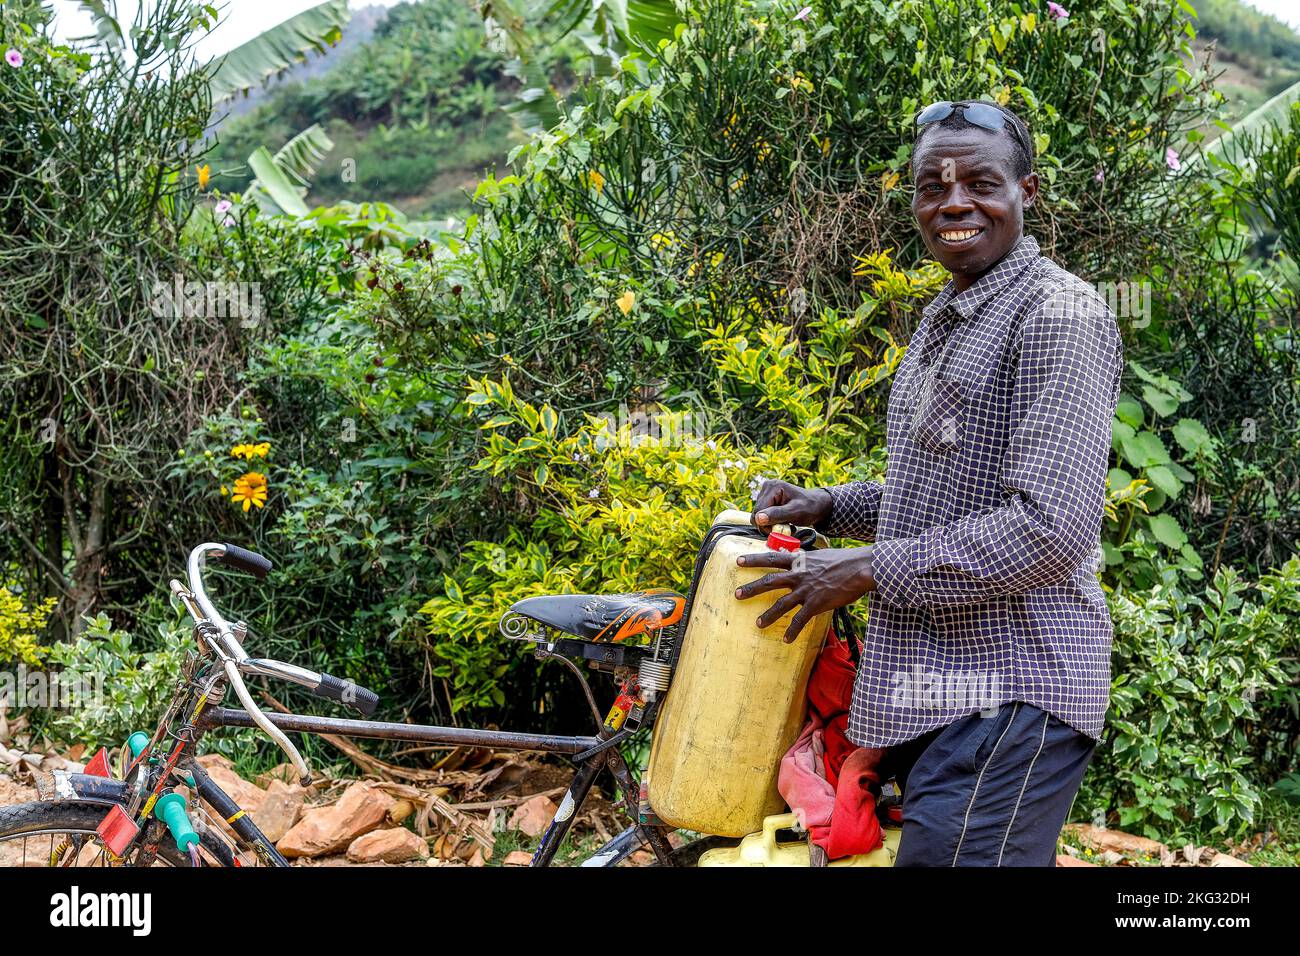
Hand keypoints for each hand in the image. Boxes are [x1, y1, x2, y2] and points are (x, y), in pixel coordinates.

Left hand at [734, 546, 875, 642]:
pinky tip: (786, 639)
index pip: (771, 558)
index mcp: (799, 561)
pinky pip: (800, 620)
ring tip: (758, 623)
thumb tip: (795, 559)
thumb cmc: (844, 560)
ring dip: (768, 615)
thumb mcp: (820, 556)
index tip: (738, 560)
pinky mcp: (816, 604)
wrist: (860, 568)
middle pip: (769, 582)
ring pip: (781, 604)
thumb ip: (805, 560)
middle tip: (736, 594)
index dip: (753, 559)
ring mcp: (806, 590)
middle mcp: (798, 575)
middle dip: (751, 589)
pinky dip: (793, 631)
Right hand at [750, 479, 832, 531]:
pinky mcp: (768, 500)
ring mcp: (767, 493)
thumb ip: (777, 515)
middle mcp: (768, 487)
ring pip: (758, 516)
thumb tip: (758, 519)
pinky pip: (762, 515)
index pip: (758, 511)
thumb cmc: (810, 507)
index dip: (765, 524)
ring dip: (770, 524)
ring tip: (784, 524)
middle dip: (768, 524)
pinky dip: (771, 522)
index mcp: (773, 487)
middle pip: (756, 513)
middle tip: (782, 529)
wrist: (818, 506)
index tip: (779, 531)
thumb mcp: (795, 512)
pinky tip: (782, 521)